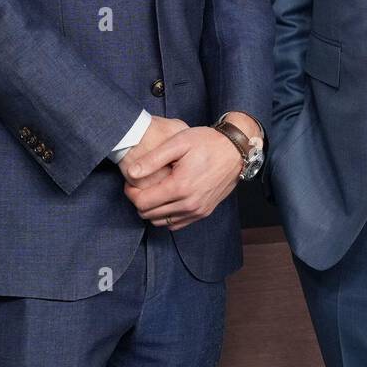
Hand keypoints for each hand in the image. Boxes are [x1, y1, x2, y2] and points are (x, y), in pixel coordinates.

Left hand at [122, 126, 243, 230]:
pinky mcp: (203, 212)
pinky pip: (176, 224)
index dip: (131, 193)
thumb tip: (132, 173)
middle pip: (149, 214)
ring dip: (152, 210)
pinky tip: (166, 199)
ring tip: (153, 191)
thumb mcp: (178, 142)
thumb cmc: (207, 142)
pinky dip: (166, 216)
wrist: (236, 150)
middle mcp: (189, 204)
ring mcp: (197, 210)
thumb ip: (153, 159)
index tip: (131, 181)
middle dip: (139, 201)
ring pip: (161, 222)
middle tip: (139, 185)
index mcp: (180, 187)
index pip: (143, 202)